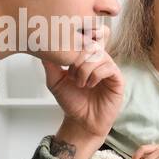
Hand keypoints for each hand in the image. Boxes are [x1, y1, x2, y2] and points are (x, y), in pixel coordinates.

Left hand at [42, 23, 122, 140]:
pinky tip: (90, 85)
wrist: (81, 121)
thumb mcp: (54, 81)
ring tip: (79, 83)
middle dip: (77, 58)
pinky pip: (108, 68)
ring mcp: (109, 68)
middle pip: (91, 43)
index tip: (65, 54)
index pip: (85, 38)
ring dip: (84, 69)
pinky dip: (95, 76)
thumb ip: (50, 64)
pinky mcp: (117, 78)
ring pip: (98, 55)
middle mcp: (98, 59)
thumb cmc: (71, 101)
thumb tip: (41, 46)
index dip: (77, 41)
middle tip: (71, 75)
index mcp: (85, 57)